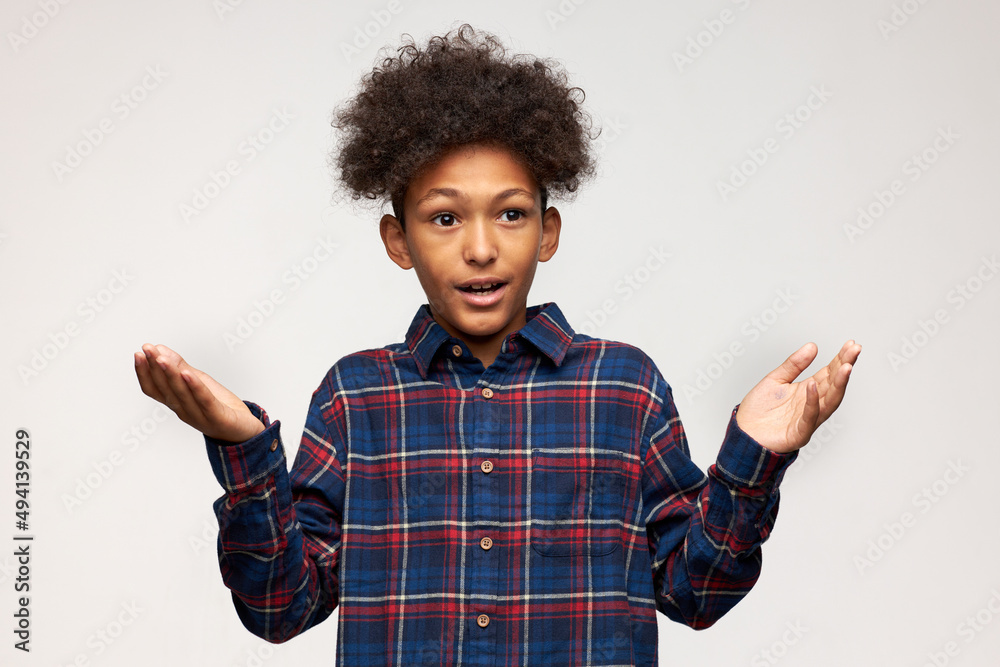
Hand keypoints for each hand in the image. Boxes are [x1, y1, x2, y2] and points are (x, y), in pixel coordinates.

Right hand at [133, 343, 264, 442]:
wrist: (244, 430)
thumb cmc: (220, 405)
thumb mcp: (198, 381)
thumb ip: (180, 367)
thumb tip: (160, 350)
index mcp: (177, 403)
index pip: (154, 389)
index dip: (144, 372)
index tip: (139, 353)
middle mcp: (184, 411)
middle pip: (165, 389)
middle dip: (154, 368)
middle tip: (147, 350)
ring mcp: (199, 416)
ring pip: (181, 394)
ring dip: (170, 375)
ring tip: (162, 358)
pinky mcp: (216, 417)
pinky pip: (204, 400)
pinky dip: (195, 387)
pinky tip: (188, 373)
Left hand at [735, 340, 860, 453]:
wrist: (743, 433)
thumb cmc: (759, 410)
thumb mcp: (776, 379)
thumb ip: (793, 364)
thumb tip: (812, 346)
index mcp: (808, 391)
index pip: (829, 373)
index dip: (841, 359)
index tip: (851, 344)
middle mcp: (812, 404)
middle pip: (834, 385)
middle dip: (845, 367)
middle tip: (855, 350)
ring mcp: (808, 419)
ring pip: (829, 401)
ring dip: (838, 384)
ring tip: (845, 366)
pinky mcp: (799, 433)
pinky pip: (809, 417)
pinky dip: (812, 402)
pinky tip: (813, 386)